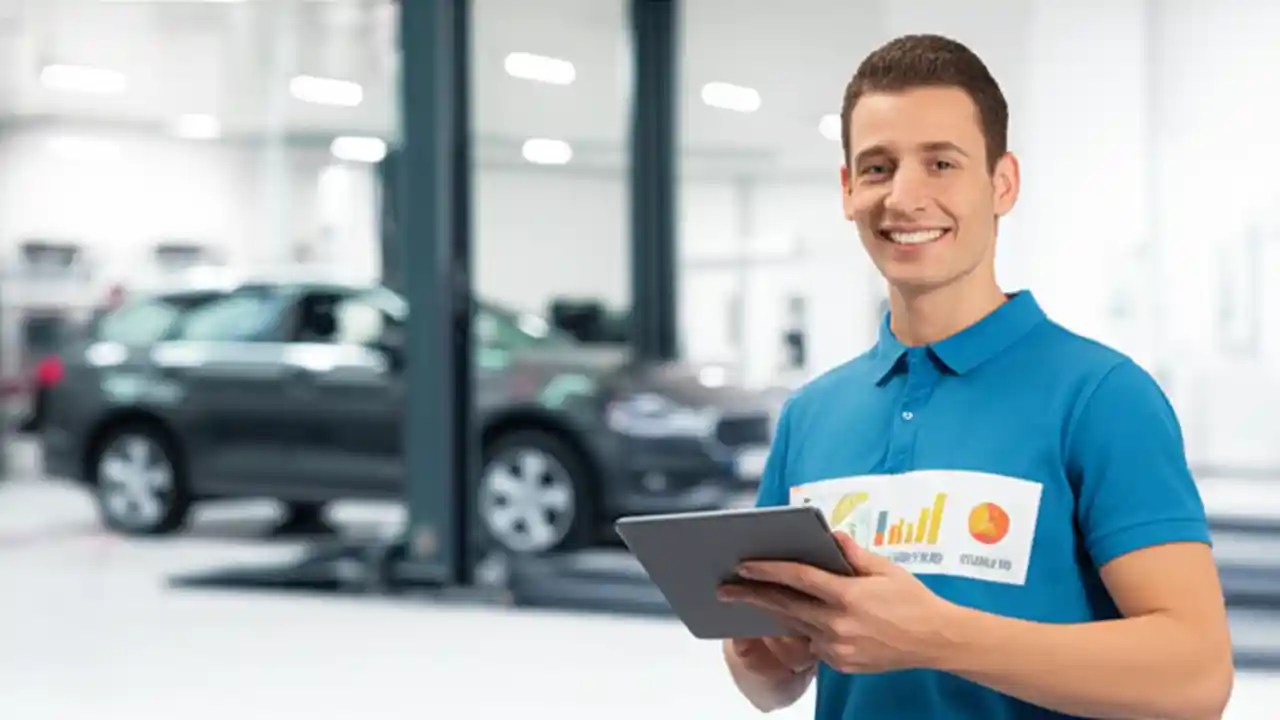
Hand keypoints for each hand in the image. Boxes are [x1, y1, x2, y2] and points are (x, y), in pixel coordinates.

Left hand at [718, 532, 956, 673]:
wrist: (936, 640)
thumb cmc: (912, 598)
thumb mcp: (885, 568)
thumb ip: (852, 553)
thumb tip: (829, 536)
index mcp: (849, 596)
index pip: (798, 578)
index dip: (767, 570)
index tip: (742, 565)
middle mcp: (839, 625)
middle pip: (786, 607)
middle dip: (752, 596)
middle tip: (724, 589)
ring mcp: (839, 649)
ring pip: (797, 626)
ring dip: (777, 613)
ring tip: (752, 599)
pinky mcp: (841, 664)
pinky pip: (814, 644)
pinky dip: (807, 629)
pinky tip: (800, 618)